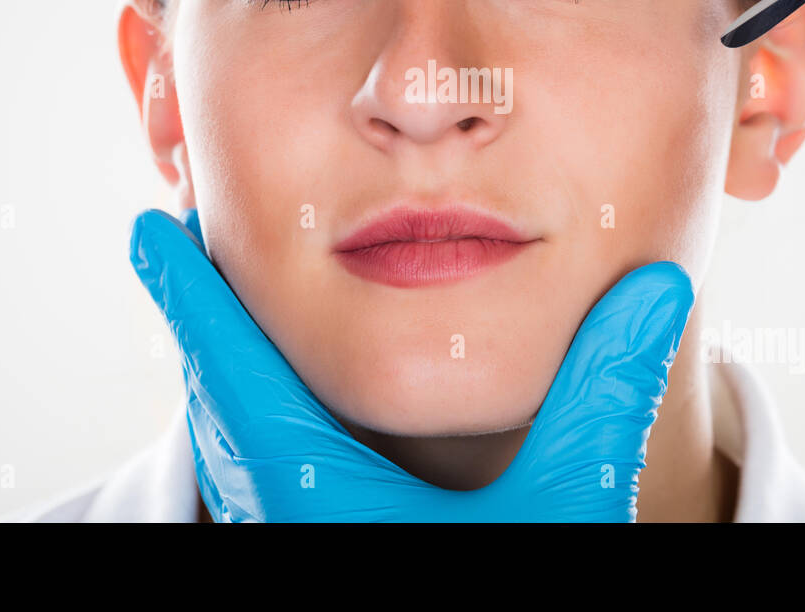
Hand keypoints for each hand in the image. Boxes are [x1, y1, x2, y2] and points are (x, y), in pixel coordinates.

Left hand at [128, 207, 695, 521]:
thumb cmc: (517, 605)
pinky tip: (278, 413)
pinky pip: (253, 484)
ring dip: (223, 371)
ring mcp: (295, 545)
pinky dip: (250, 423)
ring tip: (224, 310)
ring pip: (231, 450)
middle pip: (219, 407)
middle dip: (205, 320)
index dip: (194, 298)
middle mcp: (290, 526)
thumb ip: (608, 394)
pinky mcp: (317, 555)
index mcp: (326, 503)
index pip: (241, 378)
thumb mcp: (570, 502)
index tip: (150, 231)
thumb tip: (654, 287)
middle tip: (191, 240)